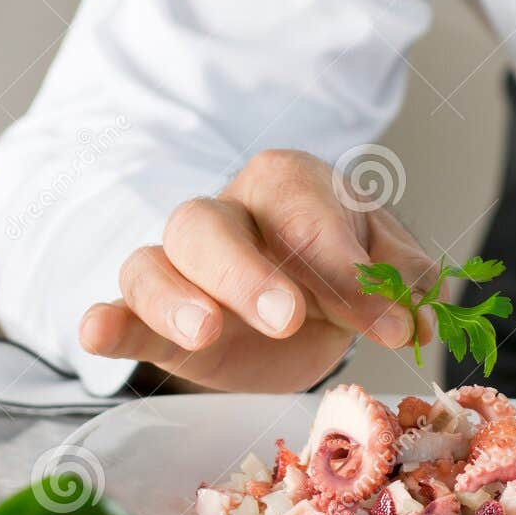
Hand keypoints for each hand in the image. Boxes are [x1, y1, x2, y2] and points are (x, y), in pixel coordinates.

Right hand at [79, 150, 436, 390]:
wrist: (298, 304)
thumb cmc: (335, 268)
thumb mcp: (380, 263)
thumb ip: (402, 281)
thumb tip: (418, 313)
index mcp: (289, 182)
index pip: (311, 219)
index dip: (353, 274)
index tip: (395, 325)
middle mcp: (226, 212)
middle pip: (217, 226)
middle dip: (252, 272)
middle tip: (290, 315)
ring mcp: (180, 265)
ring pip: (157, 261)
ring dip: (179, 296)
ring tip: (207, 329)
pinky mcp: (153, 318)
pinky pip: (122, 309)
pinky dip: (108, 321)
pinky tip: (97, 332)